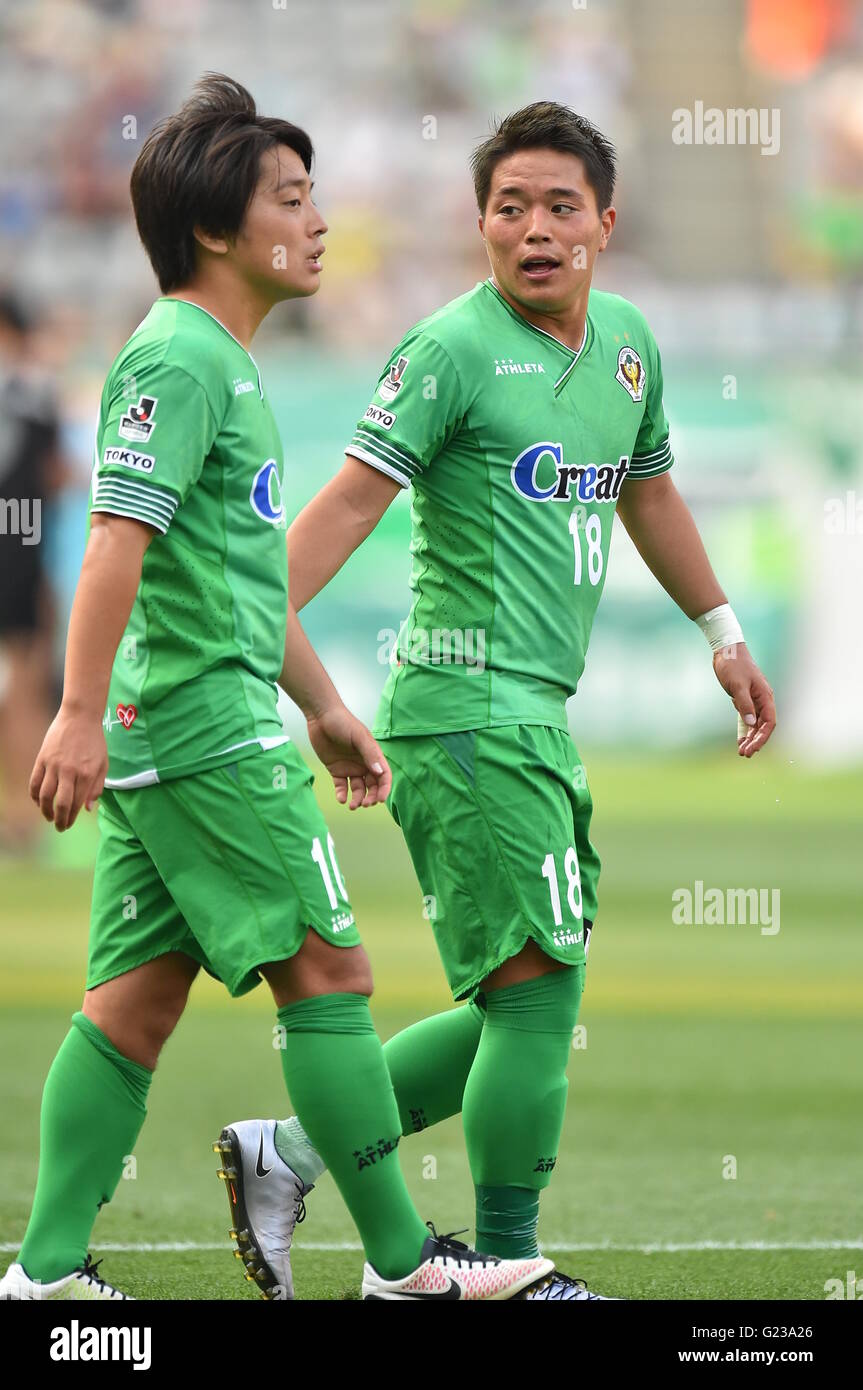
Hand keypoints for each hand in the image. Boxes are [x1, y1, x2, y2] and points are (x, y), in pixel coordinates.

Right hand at [29, 706, 107, 830]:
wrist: (80, 717)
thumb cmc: (95, 742)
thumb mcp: (103, 765)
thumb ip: (96, 788)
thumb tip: (87, 809)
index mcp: (86, 774)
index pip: (76, 804)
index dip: (71, 818)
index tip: (68, 825)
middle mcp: (69, 772)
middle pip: (60, 804)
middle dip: (59, 820)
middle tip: (59, 827)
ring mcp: (54, 765)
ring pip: (44, 796)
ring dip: (45, 810)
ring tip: (48, 816)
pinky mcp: (42, 758)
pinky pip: (35, 782)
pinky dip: (34, 795)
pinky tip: (38, 801)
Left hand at [306, 703, 391, 808]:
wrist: (321, 716)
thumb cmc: (343, 722)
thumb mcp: (359, 737)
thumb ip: (370, 754)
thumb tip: (380, 772)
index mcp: (373, 755)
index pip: (384, 776)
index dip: (384, 789)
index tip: (380, 800)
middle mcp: (364, 763)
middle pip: (372, 786)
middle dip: (371, 797)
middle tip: (365, 804)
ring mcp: (350, 767)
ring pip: (358, 789)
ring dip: (358, 799)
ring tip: (352, 806)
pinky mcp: (336, 770)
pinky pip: (342, 786)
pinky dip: (342, 794)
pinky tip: (341, 798)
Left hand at [712, 644, 775, 757]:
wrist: (726, 650)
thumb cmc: (733, 665)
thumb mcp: (737, 685)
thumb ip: (744, 704)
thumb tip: (751, 723)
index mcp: (765, 696)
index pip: (769, 722)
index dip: (762, 737)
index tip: (752, 748)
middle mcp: (762, 699)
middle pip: (763, 726)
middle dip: (755, 741)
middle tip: (744, 754)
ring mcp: (754, 699)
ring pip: (755, 724)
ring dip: (750, 737)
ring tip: (742, 751)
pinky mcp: (744, 699)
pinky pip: (747, 718)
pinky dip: (744, 729)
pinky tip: (740, 739)